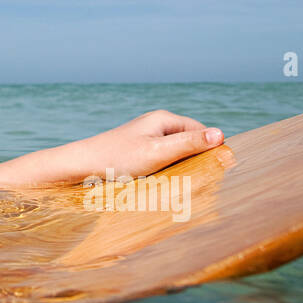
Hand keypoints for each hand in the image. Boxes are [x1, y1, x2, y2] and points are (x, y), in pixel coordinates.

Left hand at [62, 109, 224, 181]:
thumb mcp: (158, 152)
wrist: (82, 166)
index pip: (202, 131)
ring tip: (182, 183)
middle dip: (197, 160)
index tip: (217, 171)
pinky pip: (164, 160)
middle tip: (199, 181)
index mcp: (164, 119)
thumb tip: (220, 135)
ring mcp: (148, 138)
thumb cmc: (118, 158)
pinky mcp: (140, 152)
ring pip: (177, 153)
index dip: (212, 149)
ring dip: (183, 167)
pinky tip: (165, 183)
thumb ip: (188, 144)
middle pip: (190, 141)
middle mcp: (157, 125)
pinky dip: (169, 171)